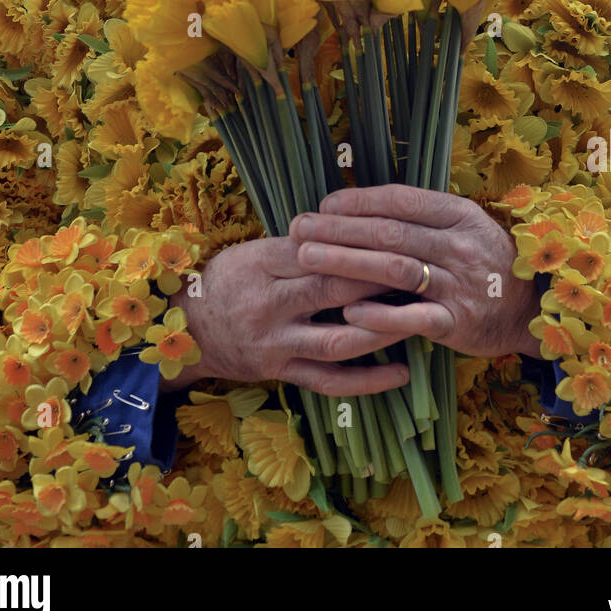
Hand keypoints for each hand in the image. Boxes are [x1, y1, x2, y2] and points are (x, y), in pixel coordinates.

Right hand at [160, 236, 413, 395]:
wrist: (187, 331)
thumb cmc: (227, 280)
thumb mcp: (254, 251)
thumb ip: (299, 245)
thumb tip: (354, 228)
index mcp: (263, 262)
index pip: (320, 249)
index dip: (362, 244)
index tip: (401, 236)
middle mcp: (269, 303)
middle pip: (333, 290)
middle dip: (381, 281)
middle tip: (423, 272)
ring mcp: (276, 342)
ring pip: (338, 339)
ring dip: (383, 330)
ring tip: (421, 320)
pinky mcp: (280, 372)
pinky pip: (329, 381)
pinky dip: (367, 380)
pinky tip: (402, 372)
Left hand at [289, 185, 543, 360]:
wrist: (533, 308)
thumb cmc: (488, 262)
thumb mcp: (466, 227)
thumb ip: (424, 217)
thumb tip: (362, 205)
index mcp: (460, 215)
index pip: (402, 201)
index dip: (360, 200)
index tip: (324, 204)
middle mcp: (460, 245)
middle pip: (390, 233)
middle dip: (339, 229)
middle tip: (299, 228)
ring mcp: (460, 285)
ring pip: (395, 270)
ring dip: (346, 263)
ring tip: (308, 258)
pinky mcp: (459, 323)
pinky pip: (414, 318)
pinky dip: (380, 315)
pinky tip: (348, 313)